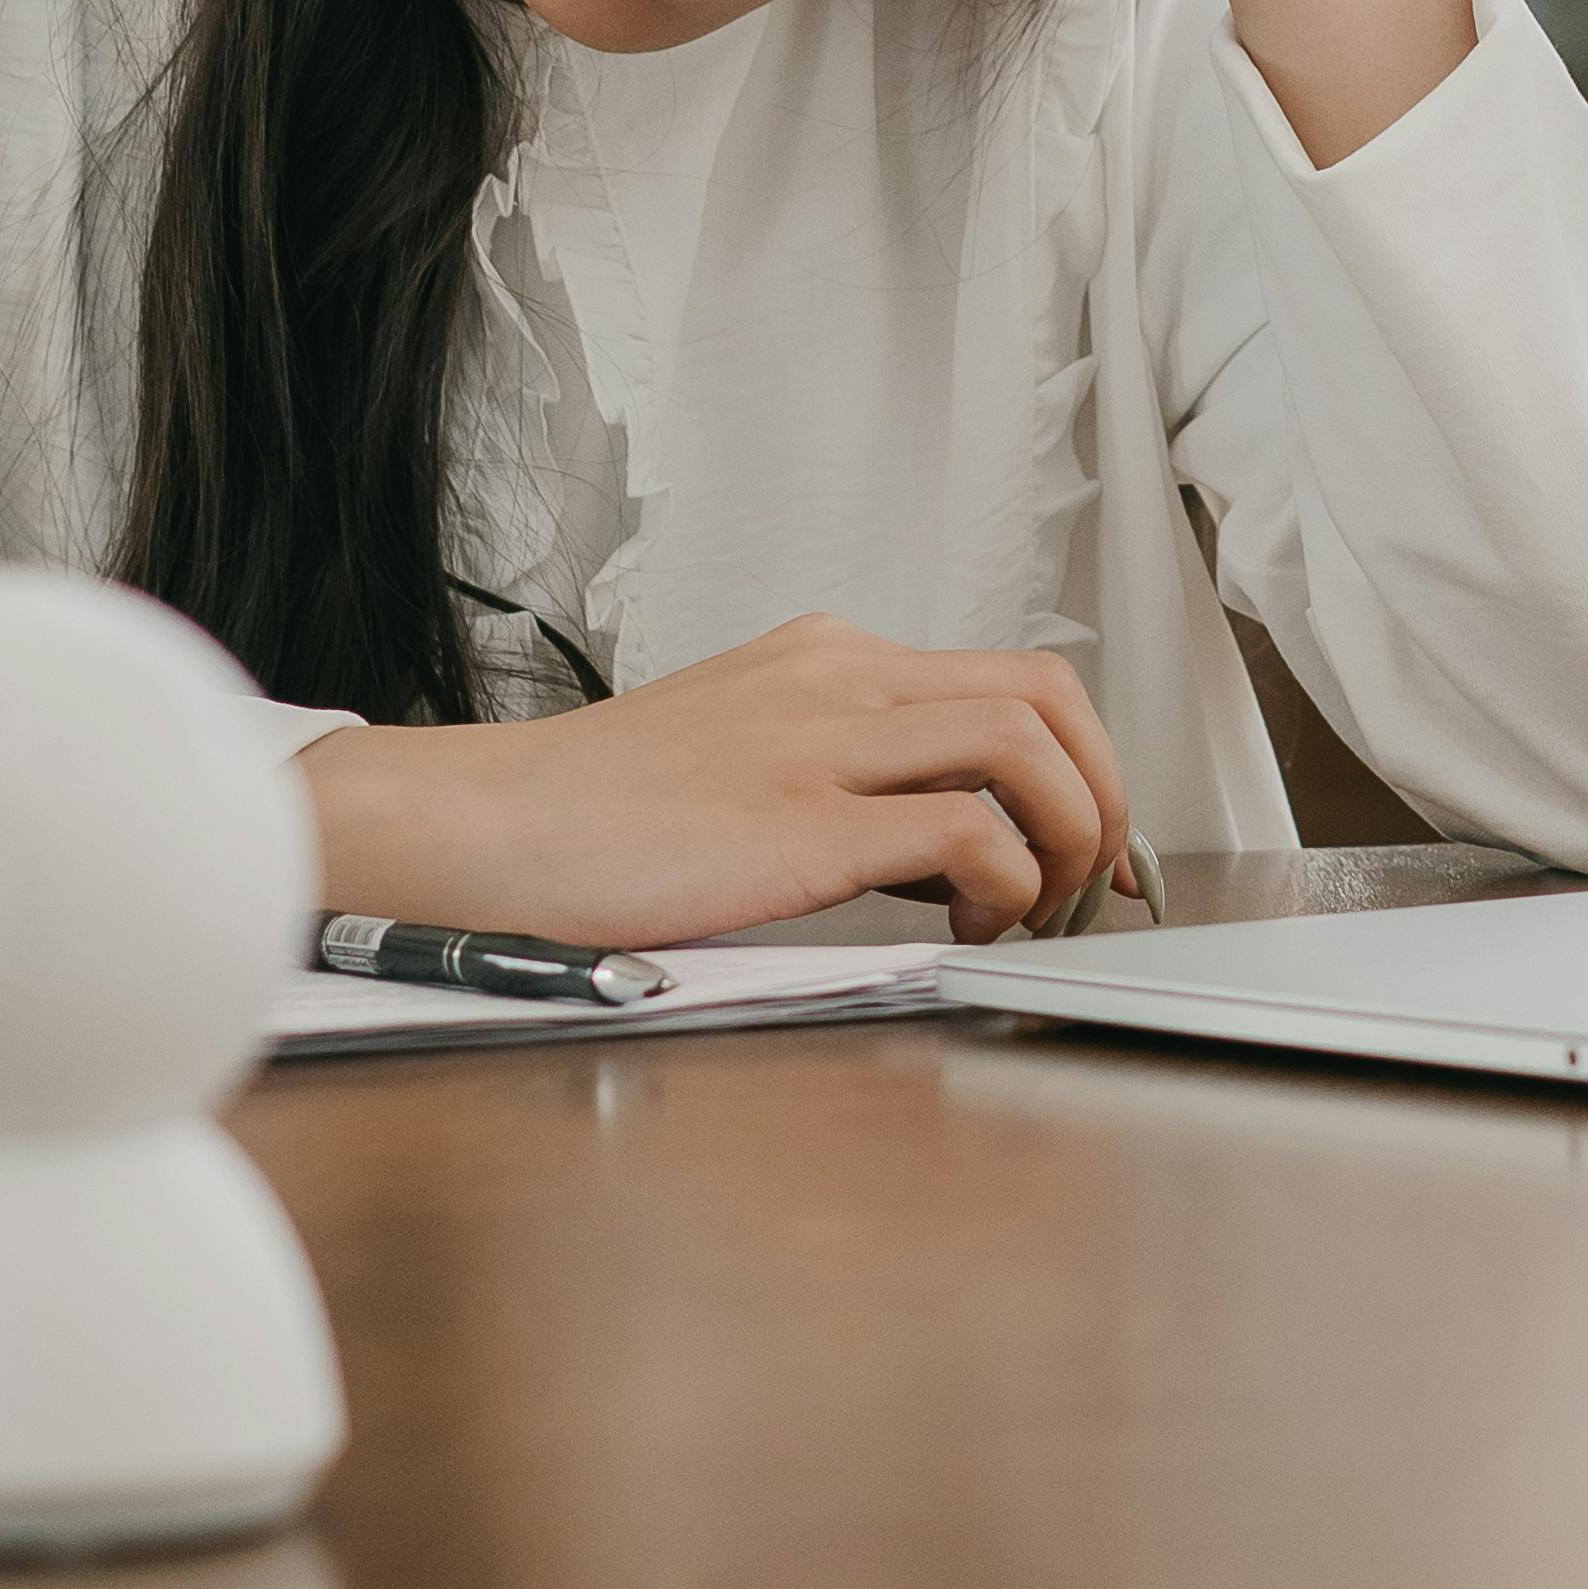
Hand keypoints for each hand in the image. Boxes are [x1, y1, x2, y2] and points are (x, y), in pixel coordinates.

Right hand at [298, 613, 1133, 949]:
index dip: (1080, 761)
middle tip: (1091, 881)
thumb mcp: (736, 750)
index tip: (1088, 843)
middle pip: (1043, 691)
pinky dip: (1001, 882)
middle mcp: (837, 677)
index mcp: (825, 658)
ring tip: (1036, 911)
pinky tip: (969, 930)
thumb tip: (938, 844)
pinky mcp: (799, 818)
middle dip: (1100, 791)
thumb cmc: (592, 811)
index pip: (1008, 674)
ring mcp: (819, 740)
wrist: (487, 823)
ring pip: (1024, 739)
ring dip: (1066, 833)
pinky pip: (964, 827)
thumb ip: (835, 769)